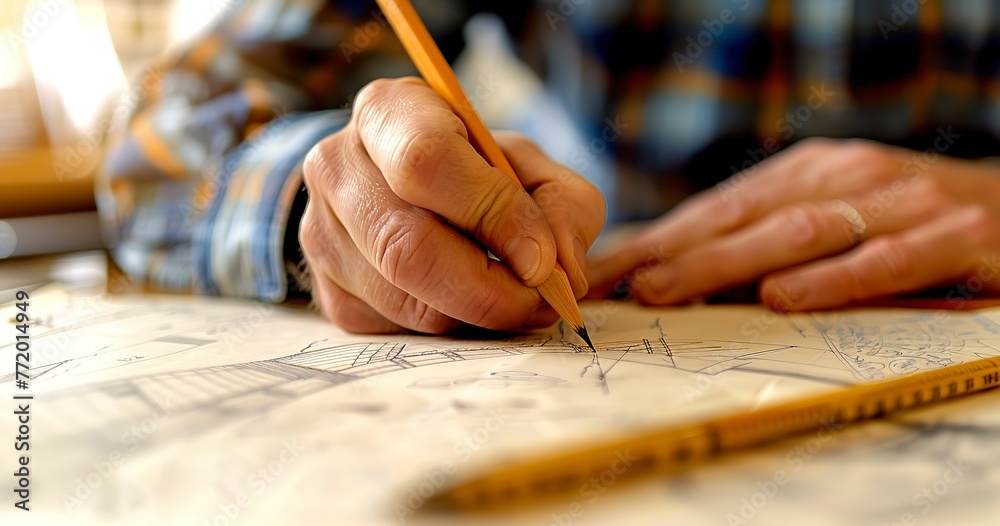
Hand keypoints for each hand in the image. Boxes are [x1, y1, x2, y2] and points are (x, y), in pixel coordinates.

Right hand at [300, 77, 604, 332]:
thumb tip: (558, 269)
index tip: (542, 258)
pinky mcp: (329, 292)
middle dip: (489, 289)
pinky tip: (464, 299)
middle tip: (538, 298)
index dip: (492, 215)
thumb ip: (564, 206)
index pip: (426, 161)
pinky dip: (450, 326)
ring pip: (407, 301)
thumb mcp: (530, 167)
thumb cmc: (476, 173)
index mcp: (387, 112)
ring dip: (476, 313)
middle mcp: (337, 167)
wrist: (409, 194)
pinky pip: (398, 331)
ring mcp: (321, 233)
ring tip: (509, 294)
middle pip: (407, 247)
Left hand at [589, 137, 999, 309]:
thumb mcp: (834, 214)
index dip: (659, 239)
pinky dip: (832, 280)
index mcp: (809, 172)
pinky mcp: (952, 238)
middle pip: (747, 218)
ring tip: (674, 288)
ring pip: (801, 232)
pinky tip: (784, 299)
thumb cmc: (908, 219)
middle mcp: (847, 178)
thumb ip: (768, 240)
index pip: (719, 208)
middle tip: (625, 284)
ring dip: (729, 262)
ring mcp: (900, 203)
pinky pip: (885, 261)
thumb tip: (677, 277)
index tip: (607, 271)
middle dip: (678, 252)